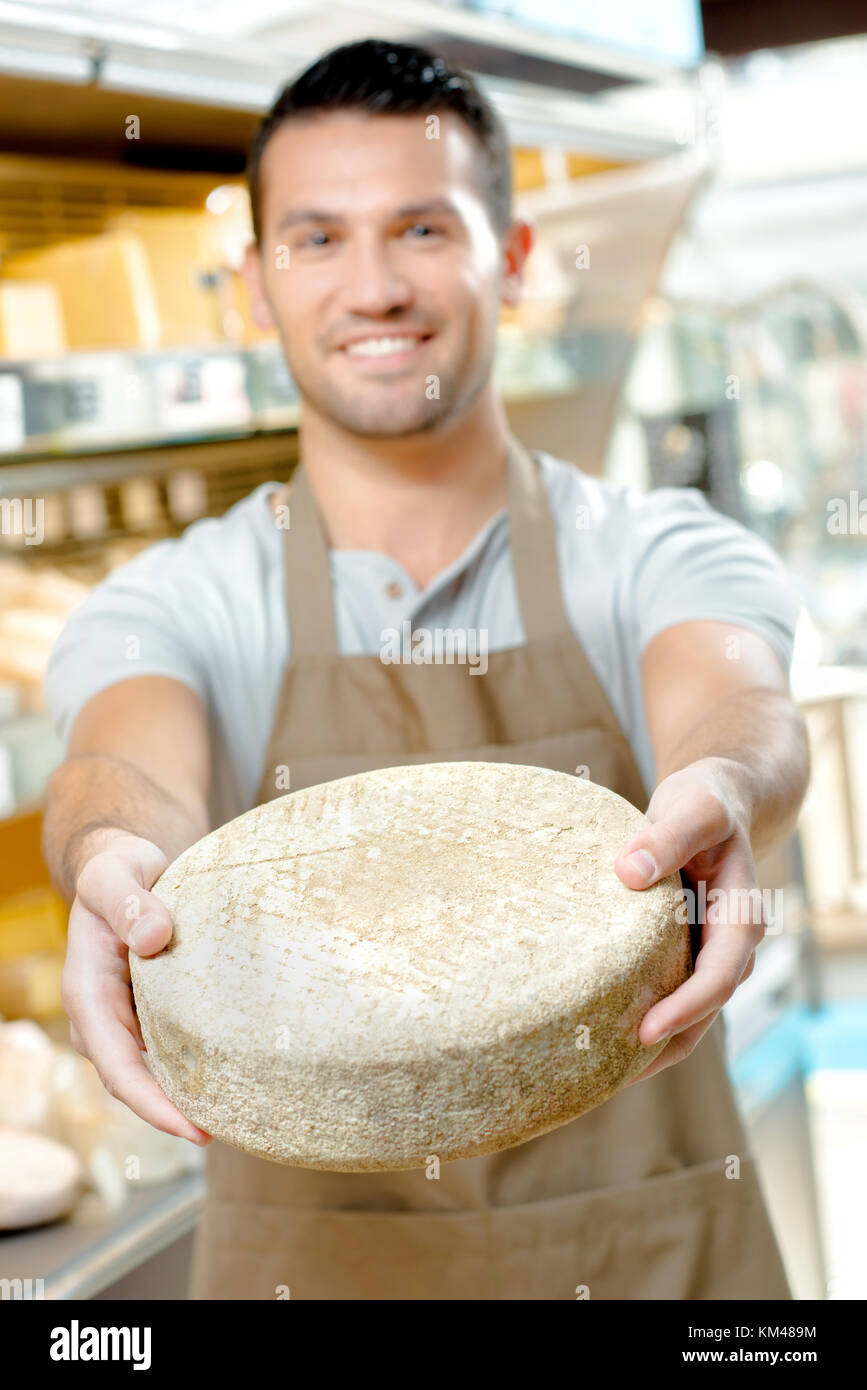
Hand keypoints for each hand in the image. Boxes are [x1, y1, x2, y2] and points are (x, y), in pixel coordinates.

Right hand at [61, 832, 211, 1145]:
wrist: (121, 863)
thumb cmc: (118, 867)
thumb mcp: (117, 875)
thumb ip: (130, 902)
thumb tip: (154, 938)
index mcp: (87, 994)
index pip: (118, 1066)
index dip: (153, 1104)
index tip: (193, 1129)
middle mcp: (101, 1015)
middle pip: (135, 1081)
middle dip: (175, 1114)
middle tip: (232, 1132)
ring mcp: (123, 1015)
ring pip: (152, 1070)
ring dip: (185, 1095)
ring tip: (239, 1115)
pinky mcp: (146, 1008)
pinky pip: (168, 1048)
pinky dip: (194, 1065)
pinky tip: (233, 1074)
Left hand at [614, 757, 761, 1083]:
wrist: (717, 797)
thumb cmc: (705, 801)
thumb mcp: (691, 808)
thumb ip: (665, 837)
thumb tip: (627, 873)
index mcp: (741, 917)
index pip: (718, 977)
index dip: (684, 1009)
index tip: (643, 1034)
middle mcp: (731, 945)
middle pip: (703, 1011)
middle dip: (663, 1048)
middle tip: (609, 1077)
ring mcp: (709, 952)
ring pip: (689, 1015)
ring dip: (654, 1046)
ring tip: (599, 1075)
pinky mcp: (686, 951)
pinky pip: (670, 995)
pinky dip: (644, 1018)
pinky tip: (602, 1035)